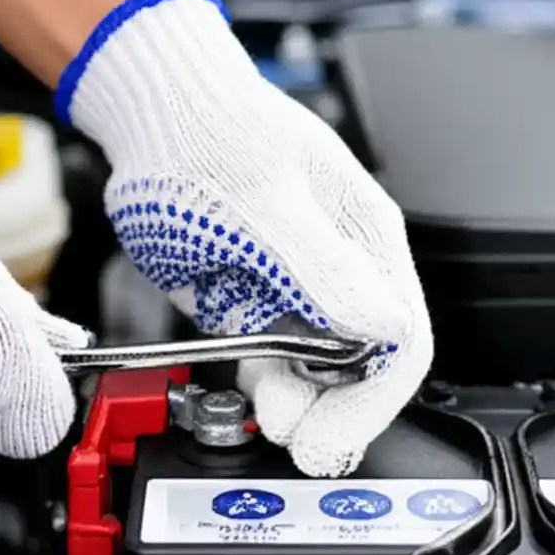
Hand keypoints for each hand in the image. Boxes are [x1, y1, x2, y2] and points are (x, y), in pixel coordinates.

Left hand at [59, 0, 432, 476]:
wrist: (154, 117)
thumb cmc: (211, 132)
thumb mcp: (266, 199)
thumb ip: (321, 265)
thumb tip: (383, 325)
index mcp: (364, 242)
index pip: (401, 342)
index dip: (372, 400)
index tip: (330, 435)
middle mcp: (339, 273)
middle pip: (363, 369)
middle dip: (333, 412)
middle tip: (292, 437)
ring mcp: (295, 293)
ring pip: (316, 375)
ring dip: (295, 404)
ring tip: (265, 414)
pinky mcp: (254, 307)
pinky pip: (271, 364)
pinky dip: (262, 388)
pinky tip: (246, 392)